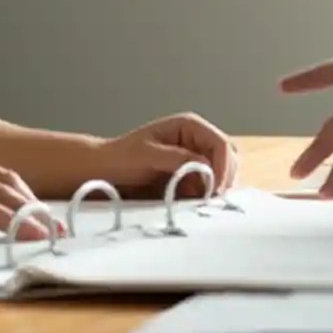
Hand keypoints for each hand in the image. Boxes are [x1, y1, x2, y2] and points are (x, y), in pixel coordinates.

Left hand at [97, 113, 239, 197]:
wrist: (104, 173)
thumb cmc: (120, 157)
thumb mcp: (146, 155)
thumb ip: (176, 158)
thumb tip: (204, 166)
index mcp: (189, 126)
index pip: (220, 143)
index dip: (223, 166)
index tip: (215, 189)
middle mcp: (197, 141)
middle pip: (228, 160)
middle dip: (222, 179)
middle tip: (209, 200)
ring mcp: (196, 161)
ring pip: (223, 176)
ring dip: (215, 191)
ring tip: (197, 203)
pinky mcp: (192, 179)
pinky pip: (209, 190)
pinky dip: (206, 199)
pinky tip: (192, 205)